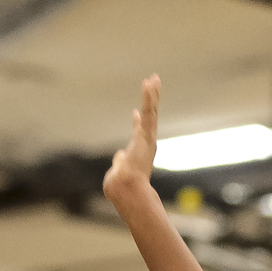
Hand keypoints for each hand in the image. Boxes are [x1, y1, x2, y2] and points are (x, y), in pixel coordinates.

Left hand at [103, 75, 159, 202]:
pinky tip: (149, 83)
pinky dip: (149, 97)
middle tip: (153, 85)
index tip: (135, 113)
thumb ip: (119, 162)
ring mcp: (147, 138)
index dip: (137, 123)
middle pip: (149, 118)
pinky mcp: (146, 134)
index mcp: (138, 151)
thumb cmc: (121, 188)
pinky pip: (149, 111)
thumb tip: (118, 156)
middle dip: (151, 101)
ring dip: (153, 95)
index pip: (138, 133)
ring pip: (151, 112)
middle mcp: (145, 144)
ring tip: (154, 78)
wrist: (127, 192)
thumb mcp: (117, 172)